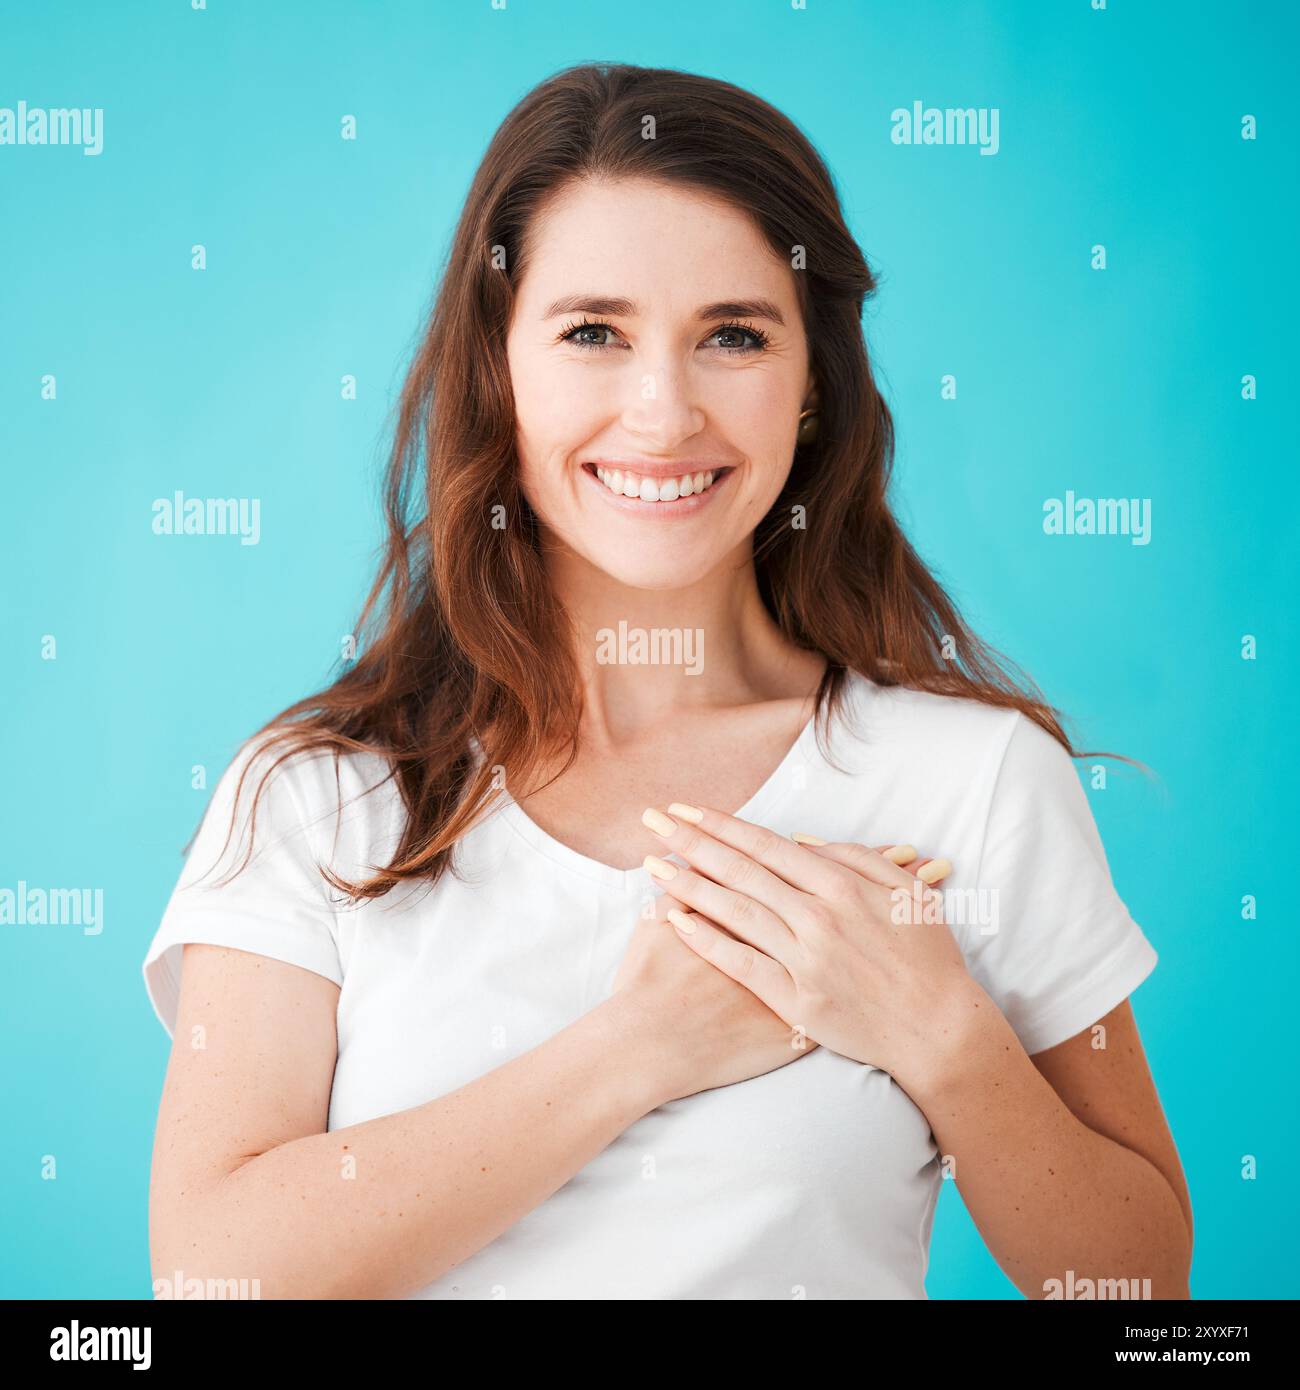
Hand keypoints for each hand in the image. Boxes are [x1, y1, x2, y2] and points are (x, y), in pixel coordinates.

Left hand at [639, 803, 976, 1092]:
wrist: (937, 1028)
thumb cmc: (927, 957)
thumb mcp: (904, 891)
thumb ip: (854, 858)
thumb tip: (801, 840)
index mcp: (841, 886)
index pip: (767, 846)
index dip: (722, 826)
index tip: (686, 809)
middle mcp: (817, 917)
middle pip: (740, 871)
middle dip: (691, 842)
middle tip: (652, 821)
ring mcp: (804, 959)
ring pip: (734, 912)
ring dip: (688, 885)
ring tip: (652, 863)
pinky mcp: (795, 1000)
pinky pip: (741, 964)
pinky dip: (706, 941)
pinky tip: (675, 921)